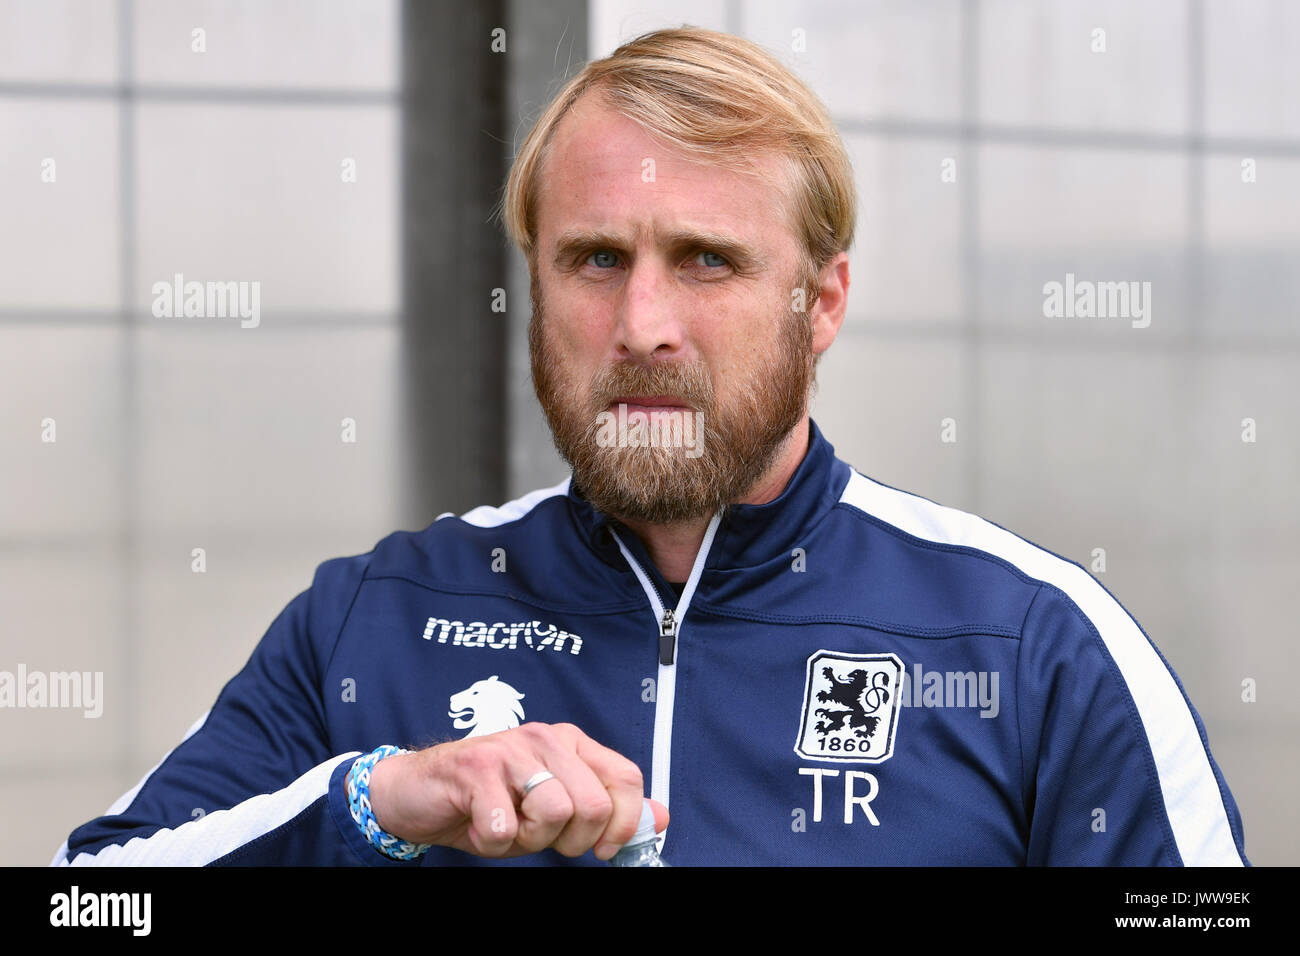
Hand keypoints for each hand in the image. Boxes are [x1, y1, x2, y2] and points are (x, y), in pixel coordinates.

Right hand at [364, 722, 668, 859]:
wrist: (417, 792)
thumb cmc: (490, 799)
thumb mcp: (554, 804)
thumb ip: (606, 808)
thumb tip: (660, 818)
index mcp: (571, 743)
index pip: (625, 778)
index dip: (623, 824)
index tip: (602, 848)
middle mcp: (545, 738)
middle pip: (593, 805)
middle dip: (570, 840)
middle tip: (538, 835)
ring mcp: (509, 750)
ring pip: (554, 812)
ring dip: (529, 840)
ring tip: (508, 826)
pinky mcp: (474, 769)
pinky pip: (505, 826)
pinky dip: (493, 841)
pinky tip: (480, 825)